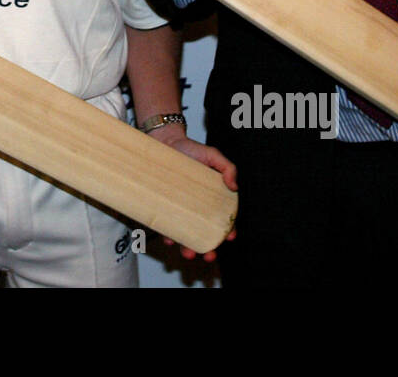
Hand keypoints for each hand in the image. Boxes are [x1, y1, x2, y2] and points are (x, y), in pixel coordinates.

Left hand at [154, 131, 238, 260]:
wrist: (163, 141)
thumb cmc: (189, 149)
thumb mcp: (212, 155)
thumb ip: (227, 167)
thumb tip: (234, 186)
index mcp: (212, 198)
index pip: (223, 219)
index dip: (228, 231)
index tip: (229, 237)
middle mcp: (197, 207)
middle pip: (205, 232)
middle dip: (208, 247)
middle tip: (209, 255)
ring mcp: (180, 208)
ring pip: (186, 233)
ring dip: (188, 247)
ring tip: (188, 253)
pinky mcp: (163, 206)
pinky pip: (166, 225)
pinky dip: (168, 235)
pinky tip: (169, 239)